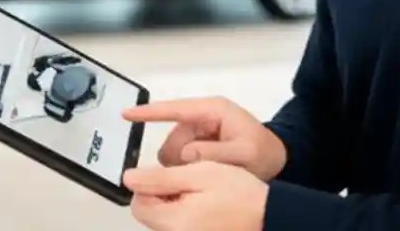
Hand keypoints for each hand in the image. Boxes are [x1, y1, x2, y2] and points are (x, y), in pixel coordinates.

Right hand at [123, 96, 286, 180]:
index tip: (126, 113)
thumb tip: (186, 154)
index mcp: (213, 110)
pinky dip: (187, 168)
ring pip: (174, 151)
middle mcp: (203, 117)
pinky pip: (181, 158)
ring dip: (184, 166)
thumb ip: (215, 152)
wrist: (277, 158)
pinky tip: (203, 173)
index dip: (149, 112)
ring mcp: (200, 131)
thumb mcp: (245, 153)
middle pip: (172, 137)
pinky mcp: (199, 144)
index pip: (175, 109)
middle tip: (197, 172)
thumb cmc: (264, 152)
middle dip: (179, 158)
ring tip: (208, 172)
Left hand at [124, 161, 266, 230]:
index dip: (149, 186)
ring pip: (166, 219)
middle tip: (189, 182)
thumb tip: (129, 178)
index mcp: (173, 221)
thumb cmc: (239, 194)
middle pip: (151, 214)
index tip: (169, 176)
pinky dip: (188, 214)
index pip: (138, 204)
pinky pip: (181, 226)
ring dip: (176, 204)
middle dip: (162, 195)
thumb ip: (160, 178)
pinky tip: (207, 206)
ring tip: (202, 194)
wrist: (270, 216)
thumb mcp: (199, 174)